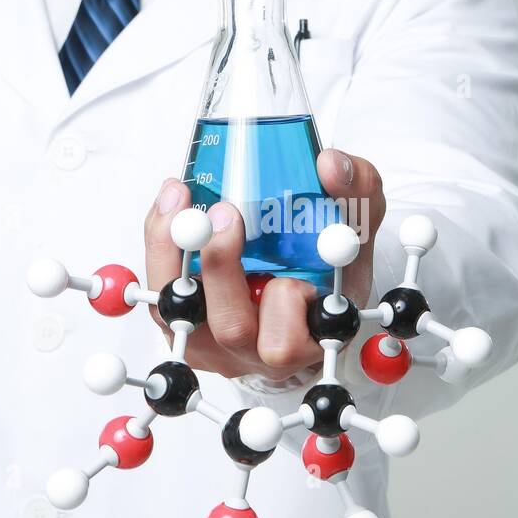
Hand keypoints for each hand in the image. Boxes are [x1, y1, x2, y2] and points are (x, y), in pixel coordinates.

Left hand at [144, 148, 385, 379]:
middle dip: (222, 266)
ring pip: (180, 313)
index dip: (283, 302)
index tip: (282, 261)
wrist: (299, 294)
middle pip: (231, 328)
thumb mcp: (358, 228)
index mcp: (310, 338)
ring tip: (182, 199)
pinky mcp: (183, 330)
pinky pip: (158, 296)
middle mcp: (259, 353)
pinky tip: (171, 211)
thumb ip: (357, 192)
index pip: (289, 341)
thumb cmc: (329, 267)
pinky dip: (160, 249)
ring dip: (174, 253)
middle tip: (226, 211)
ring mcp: (216, 347)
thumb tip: (329, 165)